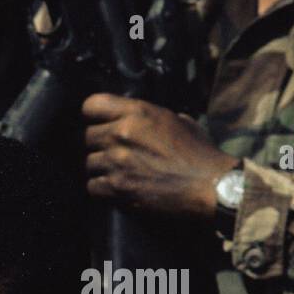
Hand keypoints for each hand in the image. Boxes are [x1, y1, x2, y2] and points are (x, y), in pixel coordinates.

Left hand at [82, 93, 238, 218]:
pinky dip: (100, 188)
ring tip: (115, 171)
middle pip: (84, 137)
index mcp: (137, 112)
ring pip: (86, 163)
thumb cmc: (198, 153)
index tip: (96, 123)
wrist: (209, 185)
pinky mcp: (116, 187)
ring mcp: (116, 162)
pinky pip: (92, 186)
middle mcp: (122, 134)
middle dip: (94, 144)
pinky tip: (115, 187)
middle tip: (108, 152)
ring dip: (98, 168)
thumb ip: (150, 117)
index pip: (90, 105)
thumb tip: (133, 118)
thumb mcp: (178, 120)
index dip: (91, 115)